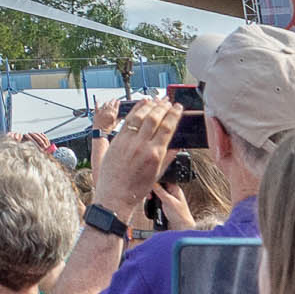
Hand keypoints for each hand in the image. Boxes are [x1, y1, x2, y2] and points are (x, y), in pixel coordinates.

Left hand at [91, 100, 176, 218]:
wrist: (116, 194)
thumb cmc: (137, 188)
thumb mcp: (157, 173)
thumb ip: (168, 157)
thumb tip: (178, 144)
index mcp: (155, 154)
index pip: (167, 128)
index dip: (174, 114)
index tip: (178, 107)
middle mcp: (141, 145)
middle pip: (155, 118)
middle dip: (163, 107)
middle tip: (169, 101)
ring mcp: (128, 141)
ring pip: (140, 116)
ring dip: (150, 105)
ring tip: (157, 99)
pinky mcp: (117, 139)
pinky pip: (127, 120)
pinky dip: (135, 109)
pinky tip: (141, 104)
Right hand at [151, 182, 195, 231]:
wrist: (181, 228)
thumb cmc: (180, 215)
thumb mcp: (168, 201)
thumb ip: (159, 190)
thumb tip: (152, 181)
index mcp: (175, 189)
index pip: (163, 179)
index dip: (156, 180)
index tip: (149, 183)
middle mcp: (171, 192)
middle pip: (158, 186)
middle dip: (152, 189)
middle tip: (149, 193)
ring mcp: (167, 199)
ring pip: (156, 193)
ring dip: (151, 195)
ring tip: (149, 198)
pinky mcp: (164, 205)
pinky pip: (155, 200)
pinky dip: (152, 200)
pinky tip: (151, 202)